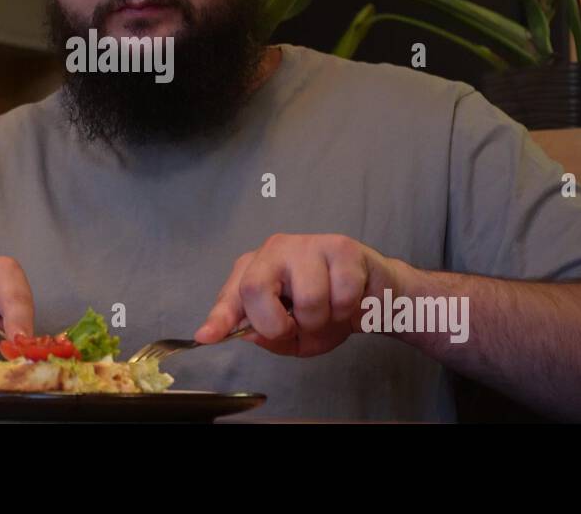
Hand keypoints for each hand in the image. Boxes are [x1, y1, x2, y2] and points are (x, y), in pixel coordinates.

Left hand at [194, 233, 396, 356]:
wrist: (374, 298)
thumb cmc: (327, 312)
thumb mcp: (294, 337)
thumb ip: (269, 337)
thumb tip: (249, 335)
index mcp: (256, 271)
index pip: (232, 295)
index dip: (219, 318)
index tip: (206, 336)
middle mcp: (275, 250)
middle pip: (255, 288)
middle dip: (277, 324)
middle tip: (297, 328)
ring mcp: (307, 244)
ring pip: (306, 298)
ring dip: (321, 320)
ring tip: (329, 312)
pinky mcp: (341, 247)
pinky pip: (340, 294)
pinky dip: (346, 310)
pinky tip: (348, 300)